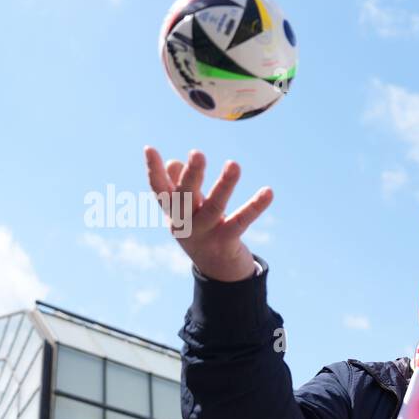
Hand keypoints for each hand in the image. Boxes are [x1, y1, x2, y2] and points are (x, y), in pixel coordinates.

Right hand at [145, 146, 272, 281]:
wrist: (217, 270)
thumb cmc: (201, 230)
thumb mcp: (188, 209)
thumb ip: (180, 187)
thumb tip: (173, 162)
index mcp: (173, 212)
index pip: (160, 190)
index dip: (154, 171)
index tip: (149, 148)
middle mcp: (185, 223)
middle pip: (186, 196)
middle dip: (192, 175)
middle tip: (197, 153)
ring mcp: (205, 234)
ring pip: (215, 206)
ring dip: (225, 184)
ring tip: (234, 164)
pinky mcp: (226, 243)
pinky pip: (241, 222)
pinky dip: (255, 206)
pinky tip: (268, 192)